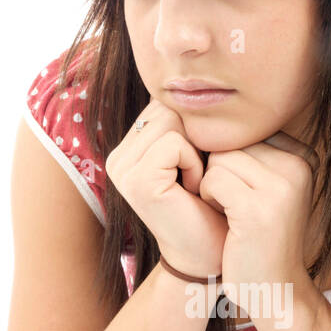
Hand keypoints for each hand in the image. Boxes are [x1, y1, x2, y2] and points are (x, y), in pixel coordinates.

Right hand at [104, 99, 227, 276]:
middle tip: (197, 178)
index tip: (198, 168)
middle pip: (169, 107)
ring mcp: (122, 168)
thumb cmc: (212, 207)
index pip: (167, 103)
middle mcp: (118, 156)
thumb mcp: (197, 156)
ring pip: (173, 121)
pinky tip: (191, 192)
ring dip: (197, 152)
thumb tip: (198, 74)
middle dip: (194, 138)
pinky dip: (194, 165)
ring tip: (194, 184)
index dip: (194, 130)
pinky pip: (176, 143)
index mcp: (130, 147)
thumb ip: (186, 122)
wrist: (210, 256)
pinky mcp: (135, 179)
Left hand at [198, 130, 318, 313]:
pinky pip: (213, 180)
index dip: (232, 160)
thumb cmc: (262, 237)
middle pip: (232, 142)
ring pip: (220, 158)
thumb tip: (211, 116)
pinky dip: (209, 198)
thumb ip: (254, 152)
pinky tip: (226, 221)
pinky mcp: (258, 208)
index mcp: (304, 156)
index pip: (247, 131)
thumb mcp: (269, 187)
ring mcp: (281, 187)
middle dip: (221, 170)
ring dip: (212, 185)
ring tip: (232, 212)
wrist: (276, 288)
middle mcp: (298, 166)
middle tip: (235, 204)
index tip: (244, 192)